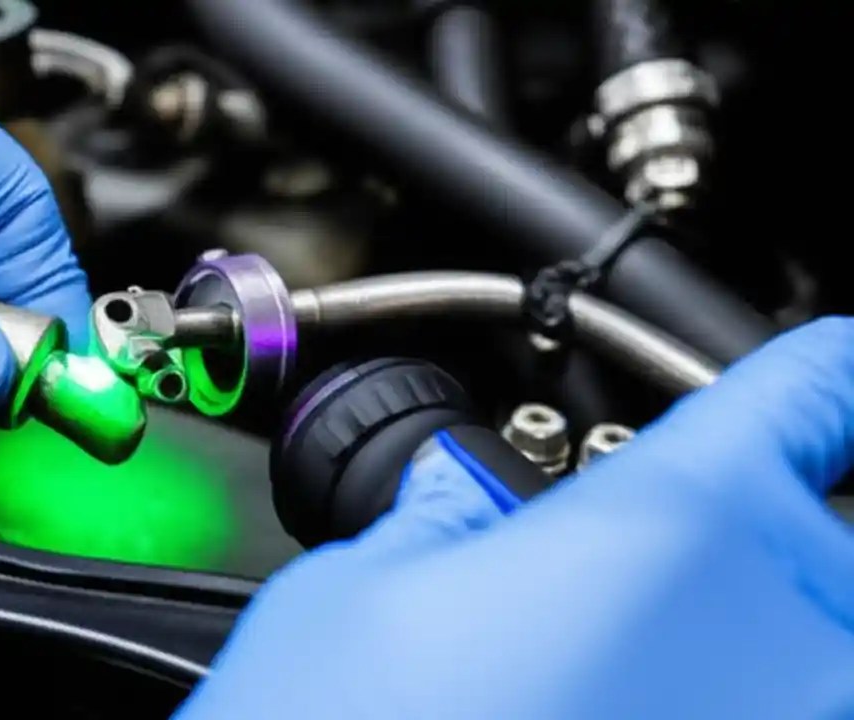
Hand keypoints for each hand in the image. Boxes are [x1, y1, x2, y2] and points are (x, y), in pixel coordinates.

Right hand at [175, 318, 853, 718]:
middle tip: (634, 573)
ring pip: (813, 649)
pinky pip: (772, 713)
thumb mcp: (357, 593)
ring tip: (609, 660)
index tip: (826, 375)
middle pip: (817, 537)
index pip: (808, 395)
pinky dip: (713, 700)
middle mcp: (768, 637)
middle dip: (743, 538)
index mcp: (666, 526)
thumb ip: (441, 522)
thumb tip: (458, 497)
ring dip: (738, 639)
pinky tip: (610, 709)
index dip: (819, 376)